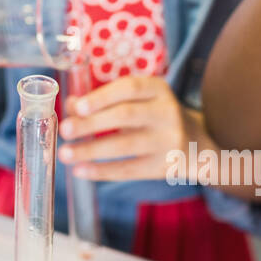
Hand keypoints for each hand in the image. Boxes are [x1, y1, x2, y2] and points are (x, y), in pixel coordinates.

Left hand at [58, 75, 207, 180]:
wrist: (196, 145)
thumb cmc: (153, 116)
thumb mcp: (137, 101)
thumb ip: (103, 100)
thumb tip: (70, 106)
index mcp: (158, 89)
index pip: (129, 88)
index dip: (102, 97)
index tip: (78, 107)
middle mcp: (166, 112)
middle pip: (125, 117)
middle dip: (91, 124)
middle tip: (64, 130)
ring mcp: (168, 141)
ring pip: (124, 146)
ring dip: (91, 151)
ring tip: (65, 154)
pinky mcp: (164, 166)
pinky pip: (128, 170)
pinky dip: (101, 171)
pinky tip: (81, 171)